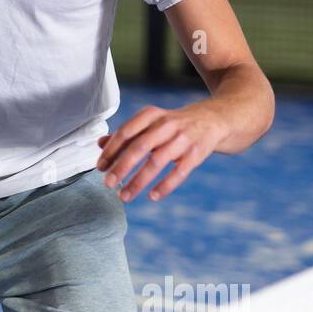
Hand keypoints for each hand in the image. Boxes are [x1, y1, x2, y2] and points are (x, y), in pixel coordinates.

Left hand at [95, 103, 227, 202]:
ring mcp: (183, 139)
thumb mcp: (151, 123)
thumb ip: (127, 134)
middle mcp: (166, 124)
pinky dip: (165, 185)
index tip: (100, 167)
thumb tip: (100, 144)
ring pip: (157, 161)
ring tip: (124, 196)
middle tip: (107, 184)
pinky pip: (179, 172)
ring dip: (138, 181)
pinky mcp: (196, 153)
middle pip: (140, 147)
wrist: (213, 119)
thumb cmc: (173, 124)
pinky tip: (152, 196)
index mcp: (151, 115)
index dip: (111, 150)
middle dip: (121, 167)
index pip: (126, 132)